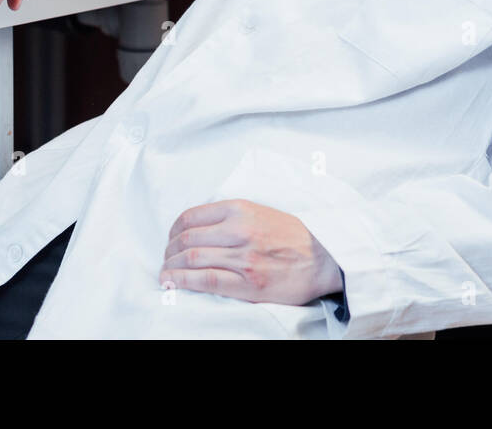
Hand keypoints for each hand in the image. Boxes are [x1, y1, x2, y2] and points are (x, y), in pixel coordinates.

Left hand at [161, 199, 342, 305]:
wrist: (325, 258)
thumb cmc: (294, 236)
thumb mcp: (262, 212)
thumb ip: (232, 215)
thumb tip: (201, 226)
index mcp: (241, 209)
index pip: (191, 217)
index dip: (173, 230)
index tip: (171, 239)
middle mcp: (239, 230)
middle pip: (187, 239)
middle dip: (170, 250)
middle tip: (167, 259)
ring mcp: (243, 257)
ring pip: (192, 258)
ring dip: (171, 267)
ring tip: (166, 273)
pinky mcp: (247, 282)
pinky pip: (205, 280)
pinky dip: (182, 280)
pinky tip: (172, 282)